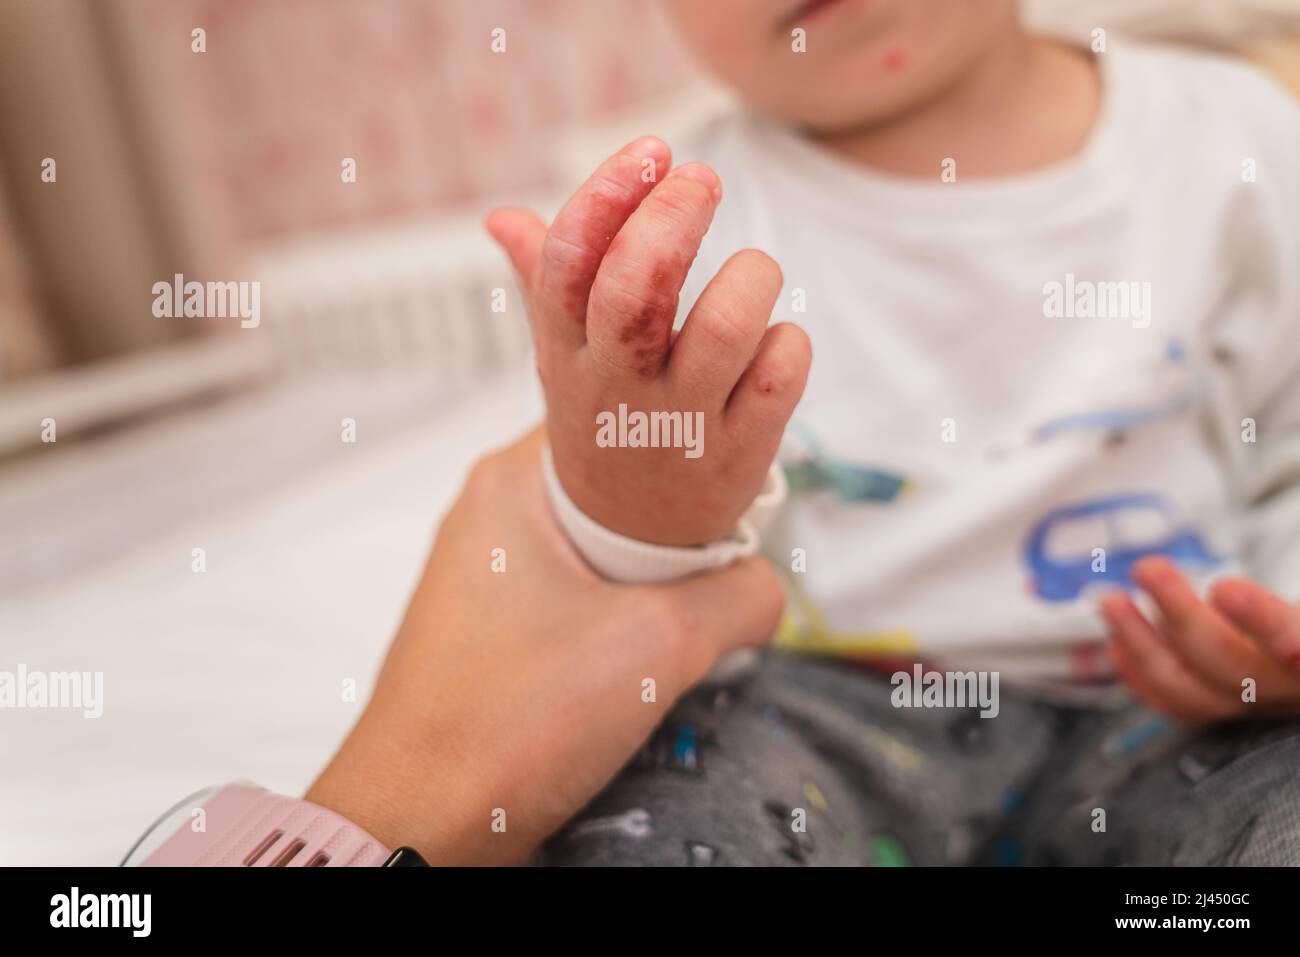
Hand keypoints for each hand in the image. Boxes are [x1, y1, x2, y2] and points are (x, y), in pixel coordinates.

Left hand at [305, 428, 783, 863]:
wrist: (417, 822)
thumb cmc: (508, 723)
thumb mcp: (658, 646)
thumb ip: (738, 595)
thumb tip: (764, 586)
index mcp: (513, 480)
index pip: (621, 415)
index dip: (688, 443)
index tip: (739, 483)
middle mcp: (492, 512)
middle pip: (617, 483)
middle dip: (679, 523)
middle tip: (722, 564)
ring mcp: (486, 572)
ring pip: (601, 545)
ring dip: (652, 579)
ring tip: (686, 620)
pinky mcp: (492, 627)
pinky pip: (576, 594)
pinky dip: (618, 614)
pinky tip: (641, 658)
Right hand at [486, 137, 810, 545]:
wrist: (632, 534)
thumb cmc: (605, 416)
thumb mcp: (561, 355)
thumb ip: (541, 281)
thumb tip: (501, 217)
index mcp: (567, 351)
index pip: (568, 265)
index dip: (608, 197)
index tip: (652, 153)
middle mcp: (617, 385)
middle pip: (637, 289)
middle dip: (673, 219)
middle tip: (702, 181)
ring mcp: (681, 423)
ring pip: (727, 327)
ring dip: (751, 277)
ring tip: (754, 273)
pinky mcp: (740, 450)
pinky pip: (781, 374)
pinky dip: (789, 342)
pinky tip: (775, 345)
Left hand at [1101, 556, 1299, 723]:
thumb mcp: (1297, 612)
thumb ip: (1276, 608)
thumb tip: (1231, 584)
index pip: (1297, 649)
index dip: (1262, 622)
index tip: (1224, 588)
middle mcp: (1286, 690)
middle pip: (1233, 667)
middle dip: (1182, 616)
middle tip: (1148, 569)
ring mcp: (1250, 706)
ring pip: (1190, 690)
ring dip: (1142, 644)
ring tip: (1112, 601)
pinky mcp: (1219, 709)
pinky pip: (1175, 704)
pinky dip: (1140, 676)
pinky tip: (1116, 644)